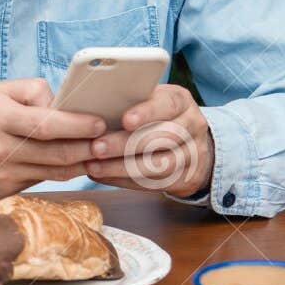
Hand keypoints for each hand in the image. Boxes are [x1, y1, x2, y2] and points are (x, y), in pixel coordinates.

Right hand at [0, 78, 104, 196]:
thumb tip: (66, 104)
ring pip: (54, 172)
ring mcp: (1, 175)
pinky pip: (40, 180)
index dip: (79, 125)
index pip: (47, 125)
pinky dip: (59, 171)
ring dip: (81, 162)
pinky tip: (73, 162)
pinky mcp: (2, 191)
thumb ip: (33, 92)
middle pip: (57, 153)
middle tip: (113, 141)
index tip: (101, 122)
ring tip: (101, 152)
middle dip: (90, 148)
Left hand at [84, 84, 213, 197]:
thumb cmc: (157, 116)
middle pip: (164, 137)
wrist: (191, 145)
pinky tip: (103, 176)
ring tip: (94, 167)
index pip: (168, 104)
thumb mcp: (151, 101)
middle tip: (96, 147)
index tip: (125, 120)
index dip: (147, 113)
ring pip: (160, 164)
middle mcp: (192, 126)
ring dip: (122, 167)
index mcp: (181, 101)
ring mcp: (192, 154)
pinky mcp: (185, 179)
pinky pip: (155, 183)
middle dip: (126, 144)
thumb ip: (130, 102)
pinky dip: (125, 180)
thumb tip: (91, 106)